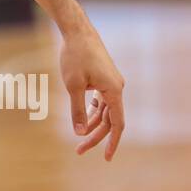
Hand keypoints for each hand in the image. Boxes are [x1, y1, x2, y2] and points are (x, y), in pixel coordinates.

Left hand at [59, 22, 125, 160]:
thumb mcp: (73, 86)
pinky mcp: (104, 78)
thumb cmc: (75, 56)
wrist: (77, 31)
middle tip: (79, 150)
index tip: (107, 158)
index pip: (117, 124)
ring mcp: (111, 83)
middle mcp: (117, 88)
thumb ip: (77, 110)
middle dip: (95, 136)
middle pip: (109, 120)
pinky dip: (93, 111)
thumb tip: (80, 133)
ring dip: (93, 124)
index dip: (112, 142)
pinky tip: (83, 117)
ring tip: (79, 136)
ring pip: (105, 111)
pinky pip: (102, 100)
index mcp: (114, 91)